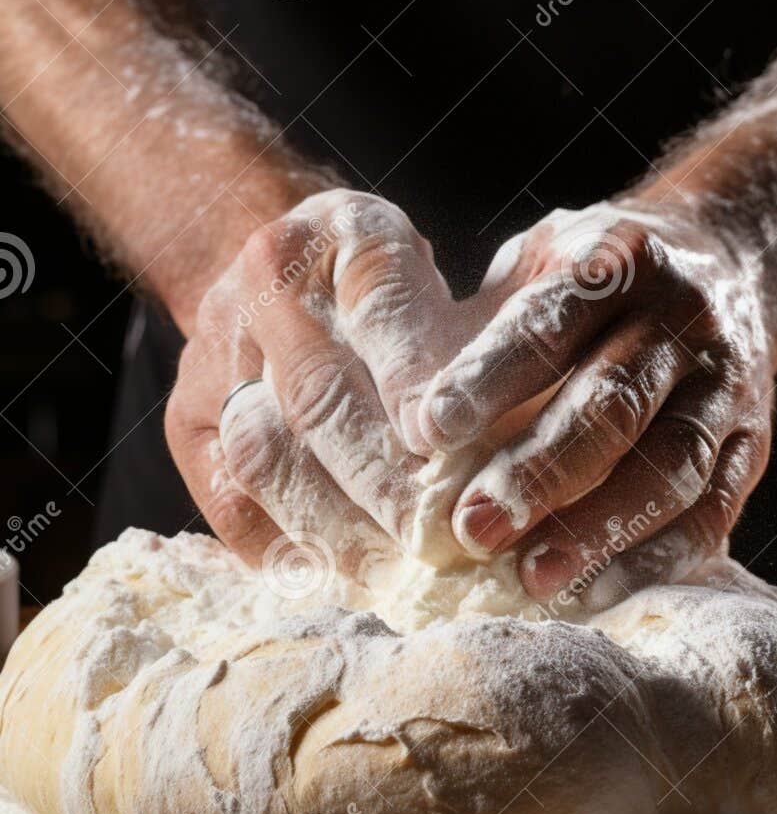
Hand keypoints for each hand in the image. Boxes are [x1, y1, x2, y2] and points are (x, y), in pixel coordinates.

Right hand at [165, 189, 465, 562]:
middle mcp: (267, 279)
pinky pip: (228, 499)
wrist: (287, 275)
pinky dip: (283, 550)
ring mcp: (215, 349)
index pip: (379, 305)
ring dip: (334, 525)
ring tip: (395, 574)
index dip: (412, 376)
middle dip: (382, 478)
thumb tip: (552, 419)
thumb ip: (501, 342)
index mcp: (348, 231)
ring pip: (267, 454)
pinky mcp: (188, 419)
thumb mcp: (460, 290)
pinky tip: (338, 582)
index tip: (444, 440)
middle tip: (438, 538)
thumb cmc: (406, 300)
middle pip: (318, 393)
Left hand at [417, 201, 774, 604]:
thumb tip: (401, 420)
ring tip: (532, 576)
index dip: (487, 378)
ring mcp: (726, 383)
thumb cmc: (592, 283)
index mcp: (618, 260)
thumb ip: (477, 329)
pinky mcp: (754, 442)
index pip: (549, 324)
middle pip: (612, 402)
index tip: (425, 432)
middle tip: (471, 528)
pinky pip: (713, 508)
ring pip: (669, 463)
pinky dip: (657, 556)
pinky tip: (598, 590)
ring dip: (599, 527)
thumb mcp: (535, 267)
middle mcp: (683, 317)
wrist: (726, 265)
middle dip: (538, 472)